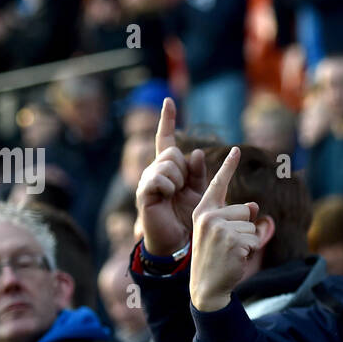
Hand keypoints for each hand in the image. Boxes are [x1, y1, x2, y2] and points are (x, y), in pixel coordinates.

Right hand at [136, 97, 208, 256]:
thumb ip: (198, 173)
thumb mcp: (199, 192)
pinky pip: (159, 178)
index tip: (169, 100)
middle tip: (180, 188)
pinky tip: (166, 198)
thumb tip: (196, 152)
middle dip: (183, 169)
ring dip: (177, 180)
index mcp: (168, 168)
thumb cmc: (187, 217)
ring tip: (173, 196)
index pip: (166, 139)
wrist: (177, 241)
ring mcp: (147, 180)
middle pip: (172, 152)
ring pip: (167, 164)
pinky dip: (168, 187)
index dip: (167, 120)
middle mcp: (154, 170)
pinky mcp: (143, 192)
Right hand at [189, 145, 256, 311]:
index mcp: (203, 211)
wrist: (207, 287)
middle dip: (243, 230)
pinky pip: (255, 239)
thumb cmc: (216, 259)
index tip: (236, 149)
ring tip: (230, 253)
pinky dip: (250, 250)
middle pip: (244, 210)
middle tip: (227, 247)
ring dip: (247, 242)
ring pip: (251, 226)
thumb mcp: (223, 234)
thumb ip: (236, 217)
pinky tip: (235, 259)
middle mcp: (208, 215)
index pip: (218, 185)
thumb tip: (253, 205)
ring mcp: (219, 227)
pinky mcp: (231, 239)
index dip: (228, 166)